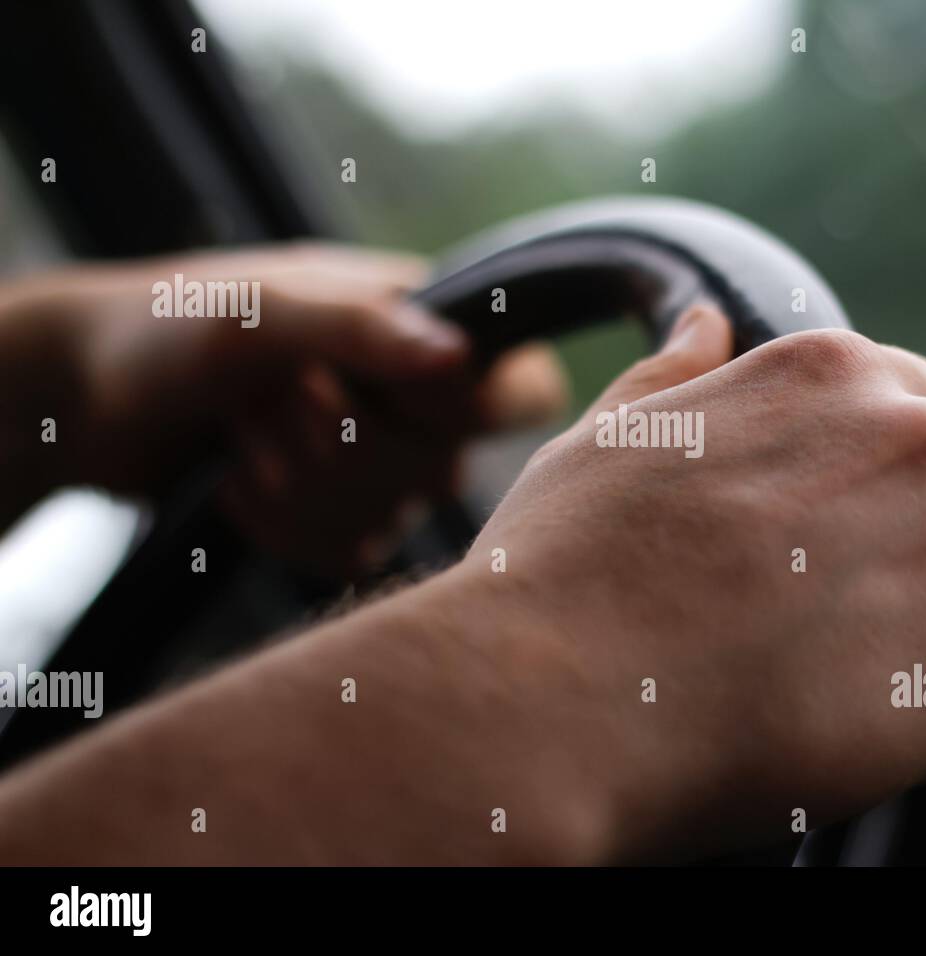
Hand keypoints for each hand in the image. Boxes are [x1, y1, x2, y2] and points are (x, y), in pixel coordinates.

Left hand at [3, 244, 566, 577]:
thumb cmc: (169, 325)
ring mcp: (376, 457)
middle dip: (341, 449)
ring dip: (302, 489)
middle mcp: (413, 393)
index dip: (467, 414)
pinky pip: (351, 554)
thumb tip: (461, 357)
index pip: (523, 387)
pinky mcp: (337, 511)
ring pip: (394, 520)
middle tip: (276, 405)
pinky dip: (286, 529)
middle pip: (447, 469)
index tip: (389, 402)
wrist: (82, 396)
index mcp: (423, 322)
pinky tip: (240, 486)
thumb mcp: (262, 312)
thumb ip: (362, 329)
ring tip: (245, 442)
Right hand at [444, 303, 925, 859]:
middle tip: (778, 606)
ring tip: (777, 667)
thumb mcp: (609, 438)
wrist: (556, 701)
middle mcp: (917, 444)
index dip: (871, 473)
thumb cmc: (567, 563)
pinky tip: (802, 717)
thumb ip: (679, 375)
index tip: (815, 526)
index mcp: (835, 373)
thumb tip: (706, 324)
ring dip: (888, 630)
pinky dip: (892, 710)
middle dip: (880, 550)